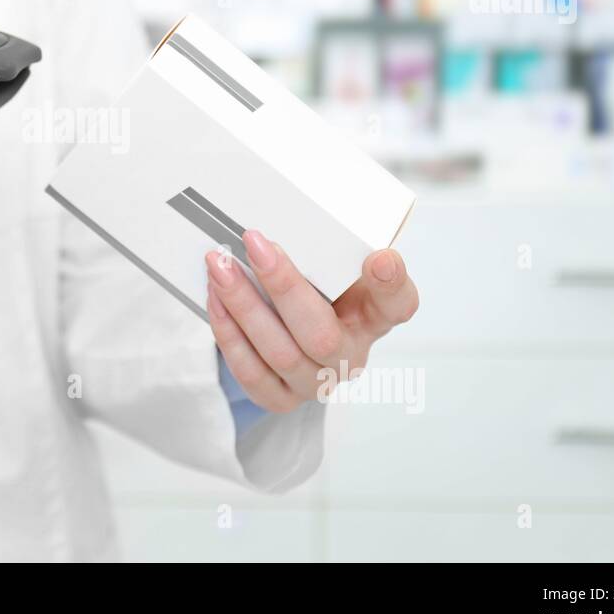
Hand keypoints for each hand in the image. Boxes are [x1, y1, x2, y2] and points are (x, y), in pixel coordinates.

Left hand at [205, 230, 418, 413]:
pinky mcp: (280, 398)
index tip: (379, 257)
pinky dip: (228, 333)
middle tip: (254, 243)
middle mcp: (351, 357)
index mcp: (375, 317)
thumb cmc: (315, 290)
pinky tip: (215, 298)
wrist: (288, 330)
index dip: (391, 284)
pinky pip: (251, 373)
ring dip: (244, 307)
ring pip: (280, 355)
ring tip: (219, 266)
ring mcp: (315, 383)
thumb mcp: (330, 265)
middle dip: (283, 287)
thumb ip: (327, 245)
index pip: (398, 304)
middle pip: (321, 336)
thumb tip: (298, 215)